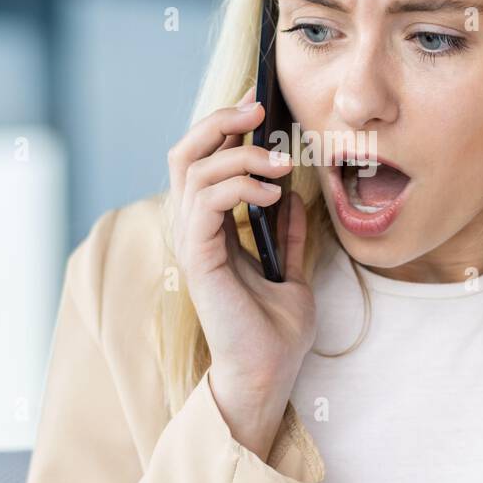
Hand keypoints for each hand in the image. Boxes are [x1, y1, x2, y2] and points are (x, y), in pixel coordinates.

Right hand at [167, 85, 313, 459]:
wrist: (269, 374)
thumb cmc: (275, 331)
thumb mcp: (291, 269)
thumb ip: (286, 233)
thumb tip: (297, 197)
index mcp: (209, 230)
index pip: (200, 161)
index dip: (223, 128)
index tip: (261, 108)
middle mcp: (192, 231)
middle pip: (184, 154)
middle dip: (218, 122)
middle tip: (258, 110)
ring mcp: (191, 244)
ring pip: (194, 170)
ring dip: (240, 155)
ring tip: (280, 164)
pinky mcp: (199, 260)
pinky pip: (204, 202)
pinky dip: (237, 185)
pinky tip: (270, 192)